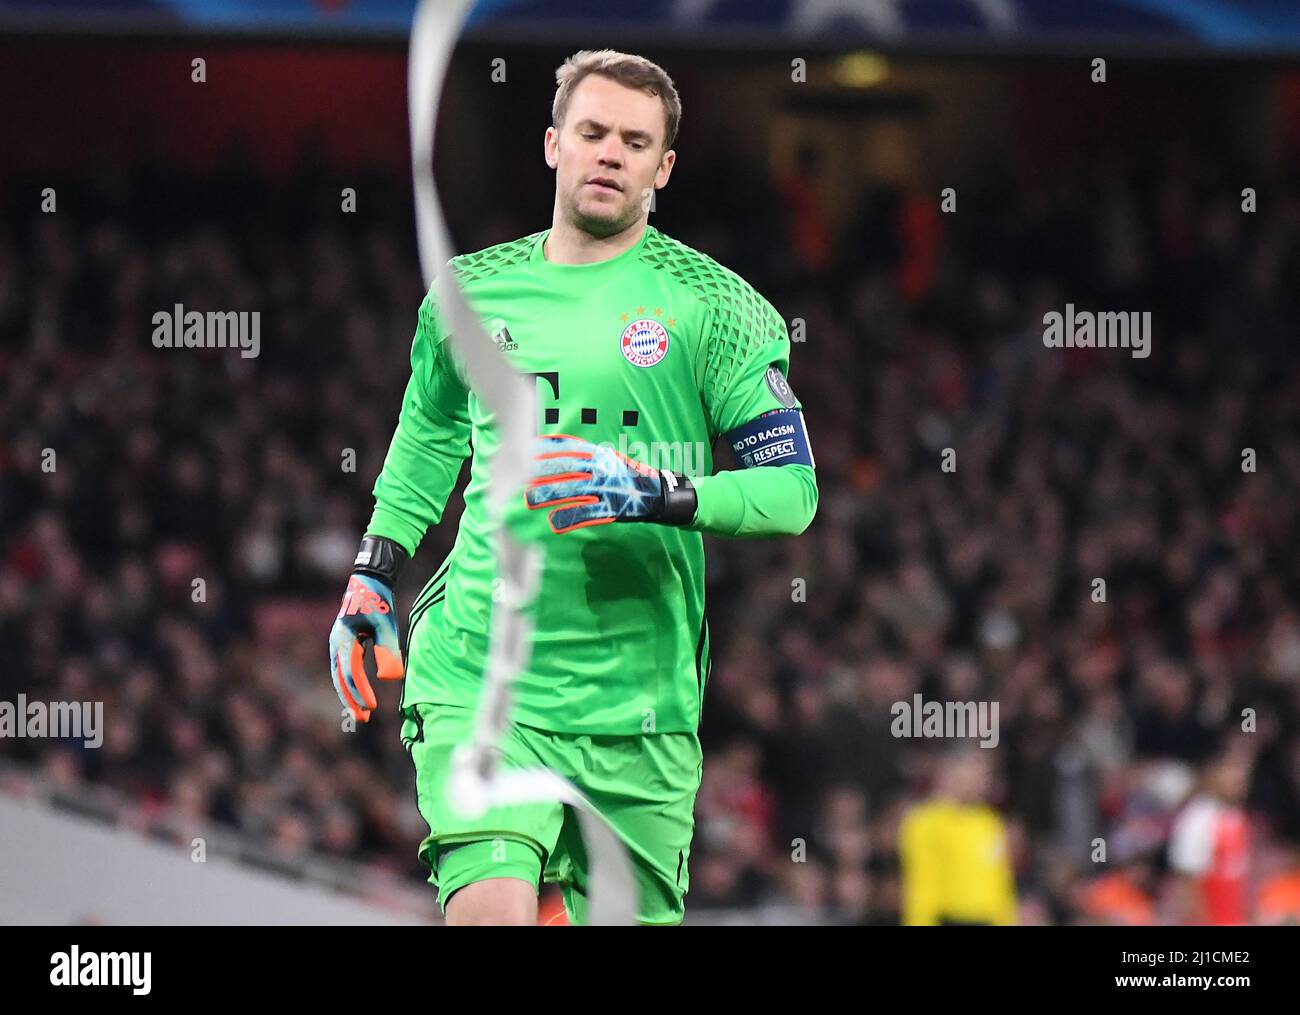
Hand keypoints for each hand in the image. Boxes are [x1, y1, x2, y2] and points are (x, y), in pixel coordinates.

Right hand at [329, 573, 404, 722]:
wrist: (369, 580)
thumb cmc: (378, 600)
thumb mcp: (386, 623)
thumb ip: (388, 649)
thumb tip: (390, 678)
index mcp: (343, 638)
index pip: (350, 673)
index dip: (360, 692)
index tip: (372, 707)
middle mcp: (336, 643)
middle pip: (340, 678)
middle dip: (351, 700)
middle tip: (363, 720)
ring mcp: (338, 643)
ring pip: (340, 675)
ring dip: (349, 694)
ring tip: (361, 713)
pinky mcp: (345, 643)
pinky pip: (346, 668)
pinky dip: (351, 683)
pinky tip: (360, 694)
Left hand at [524, 433, 695, 533]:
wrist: (654, 493)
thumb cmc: (626, 476)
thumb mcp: (605, 459)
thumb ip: (584, 455)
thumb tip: (558, 448)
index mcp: (598, 456)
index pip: (568, 451)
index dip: (546, 452)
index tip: (526, 454)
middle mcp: (600, 470)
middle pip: (566, 471)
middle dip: (542, 474)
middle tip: (520, 479)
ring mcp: (605, 489)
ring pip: (572, 492)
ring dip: (550, 496)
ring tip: (530, 501)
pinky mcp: (610, 508)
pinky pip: (587, 514)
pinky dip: (569, 518)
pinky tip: (553, 523)